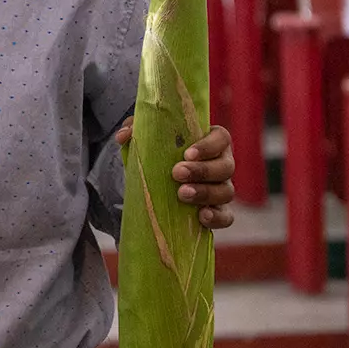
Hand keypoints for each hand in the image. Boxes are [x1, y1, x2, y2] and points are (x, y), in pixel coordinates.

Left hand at [116, 120, 234, 229]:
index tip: (187, 153)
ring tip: (181, 194)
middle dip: (202, 170)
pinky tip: (201, 216)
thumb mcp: (147, 138)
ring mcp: (221, 189)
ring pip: (225, 191)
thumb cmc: (160, 154)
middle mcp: (222, 164)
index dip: (208, 146)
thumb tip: (123, 136)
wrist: (156, 183)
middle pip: (225, 166)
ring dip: (205, 193)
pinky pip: (226, 216)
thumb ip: (136, 130)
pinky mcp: (217, 211)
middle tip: (177, 173)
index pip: (221, 138)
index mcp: (211, 142)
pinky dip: (216, 217)